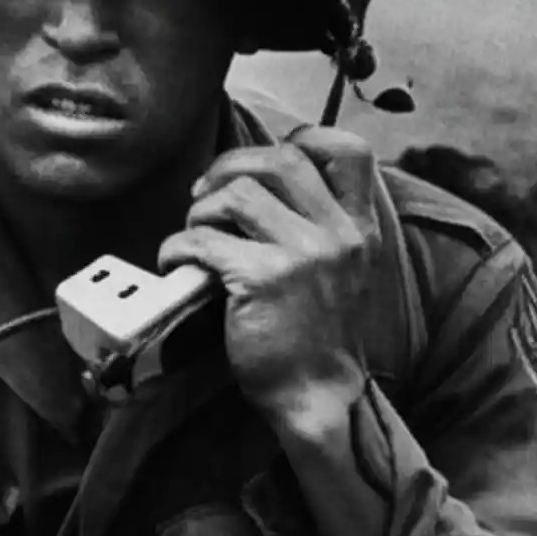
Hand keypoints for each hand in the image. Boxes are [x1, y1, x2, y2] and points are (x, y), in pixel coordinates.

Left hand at [157, 127, 383, 426]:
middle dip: (230, 166)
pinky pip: (204, 240)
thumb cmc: (316, 334)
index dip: (300, 140)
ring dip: (201, 209)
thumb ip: (319, 223)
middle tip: (206, 192)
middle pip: (280, 159)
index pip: (348, 150)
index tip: (262, 164)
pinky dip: (178, 247)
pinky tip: (176, 263)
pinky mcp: (262, 280)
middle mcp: (338, 235)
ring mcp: (303, 256)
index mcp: (359, 228)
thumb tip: (255, 177)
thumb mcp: (342, 270)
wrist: (317, 395)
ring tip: (195, 234)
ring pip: (238, 194)